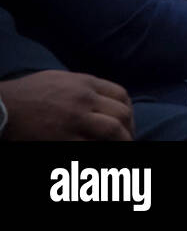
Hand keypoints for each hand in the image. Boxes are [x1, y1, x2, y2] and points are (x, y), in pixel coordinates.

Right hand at [0, 70, 133, 139]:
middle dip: (129, 128)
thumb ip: (83, 86)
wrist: (4, 106)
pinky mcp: (62, 138)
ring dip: (123, 141)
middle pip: (121, 113)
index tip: (127, 121)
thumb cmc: (28, 92)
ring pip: (112, 130)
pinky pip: (90, 145)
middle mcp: (84, 99)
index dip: (128, 110)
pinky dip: (100, 149)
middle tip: (129, 139)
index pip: (121, 95)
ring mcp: (74, 119)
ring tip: (125, 148)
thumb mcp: (61, 78)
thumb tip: (101, 97)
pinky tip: (102, 152)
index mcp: (85, 83)